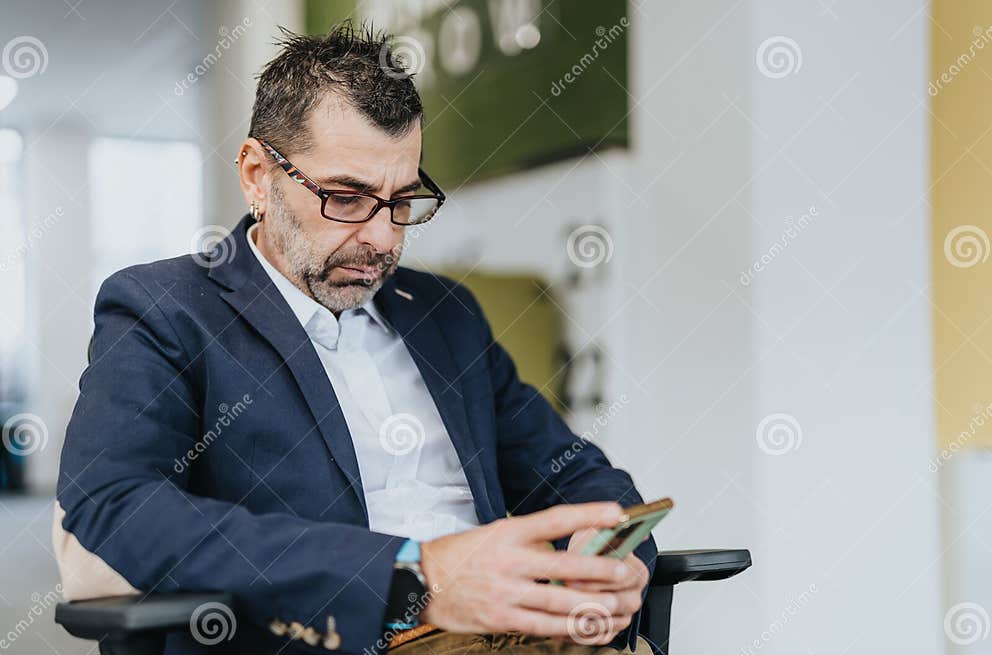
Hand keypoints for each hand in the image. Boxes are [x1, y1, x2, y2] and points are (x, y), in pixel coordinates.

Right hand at [419, 502, 638, 643]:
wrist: (424, 580)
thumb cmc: (462, 555)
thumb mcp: (496, 533)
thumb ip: (530, 541)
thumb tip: (567, 549)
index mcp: (509, 532)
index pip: (555, 519)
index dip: (588, 515)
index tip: (616, 512)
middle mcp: (509, 560)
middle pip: (564, 565)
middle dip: (599, 571)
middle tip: (623, 573)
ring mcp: (505, 591)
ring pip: (559, 601)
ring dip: (592, 605)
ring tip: (615, 606)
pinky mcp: (501, 618)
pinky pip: (544, 626)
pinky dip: (569, 629)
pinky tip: (588, 628)